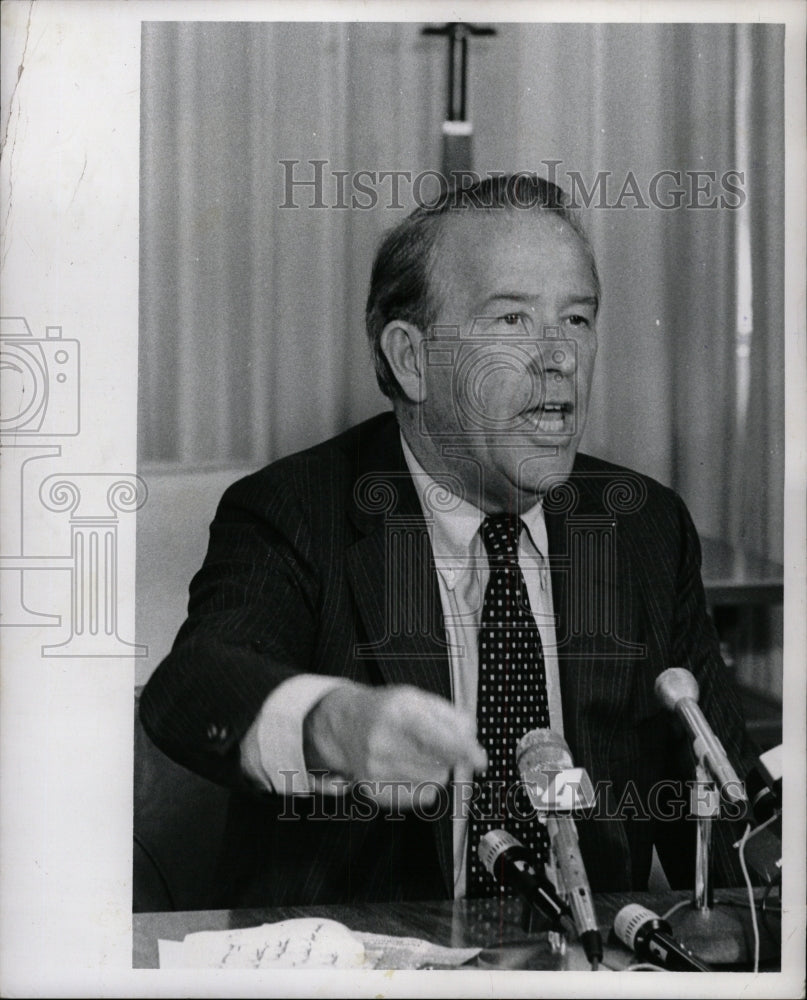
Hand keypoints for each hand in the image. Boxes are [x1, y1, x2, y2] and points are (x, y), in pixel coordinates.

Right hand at [303, 683, 486, 809]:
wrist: (344, 725)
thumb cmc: (387, 709)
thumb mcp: (419, 699)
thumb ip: (452, 717)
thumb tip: (473, 744)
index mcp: (396, 713)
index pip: (434, 736)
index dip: (462, 749)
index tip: (479, 759)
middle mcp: (382, 743)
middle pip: (440, 762)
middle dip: (450, 754)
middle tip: (437, 742)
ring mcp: (376, 771)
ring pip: (434, 781)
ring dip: (438, 768)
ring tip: (418, 752)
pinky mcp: (376, 792)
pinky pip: (422, 797)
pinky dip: (425, 784)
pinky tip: (409, 768)